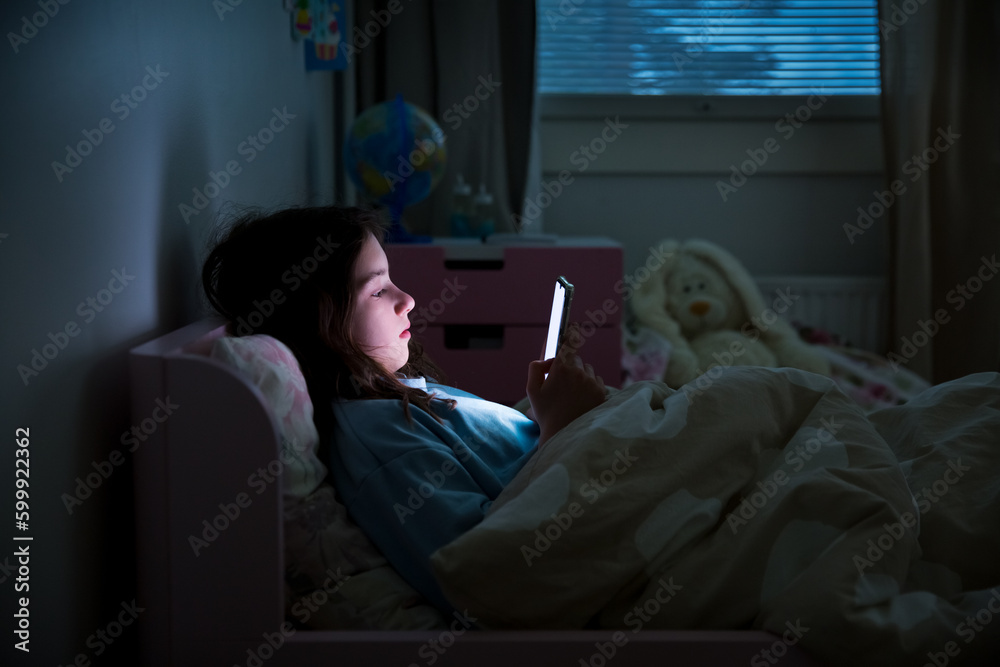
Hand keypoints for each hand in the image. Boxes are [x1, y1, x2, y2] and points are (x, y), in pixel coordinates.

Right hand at [526, 325, 605, 444]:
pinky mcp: (602, 392)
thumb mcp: (532, 390)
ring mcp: (592, 382)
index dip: (571, 332)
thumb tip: (547, 359)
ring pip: (587, 369)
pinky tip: (581, 398)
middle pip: (576, 359)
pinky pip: (596, 380)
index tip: (574, 325)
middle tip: (559, 383)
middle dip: (568, 366)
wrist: (564, 434)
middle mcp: (579, 372)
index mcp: (561, 368)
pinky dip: (590, 385)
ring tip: (570, 394)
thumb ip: (535, 368)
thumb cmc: (546, 413)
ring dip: (580, 375)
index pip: (569, 342)